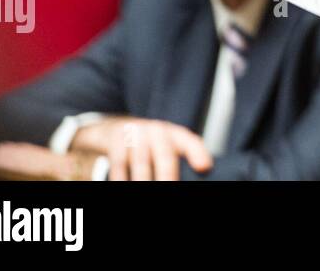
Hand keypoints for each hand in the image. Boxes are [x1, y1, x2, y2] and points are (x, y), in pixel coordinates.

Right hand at [70, 116, 212, 180]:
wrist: (115, 128)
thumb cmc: (149, 145)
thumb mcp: (167, 147)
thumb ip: (183, 159)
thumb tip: (199, 172)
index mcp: (175, 134)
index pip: (190, 142)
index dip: (198, 154)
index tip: (204, 168)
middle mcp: (157, 131)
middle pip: (165, 156)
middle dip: (168, 176)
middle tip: (171, 186)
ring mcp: (136, 133)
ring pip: (142, 163)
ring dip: (143, 181)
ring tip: (144, 191)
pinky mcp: (116, 140)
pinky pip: (119, 164)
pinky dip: (121, 178)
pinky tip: (122, 185)